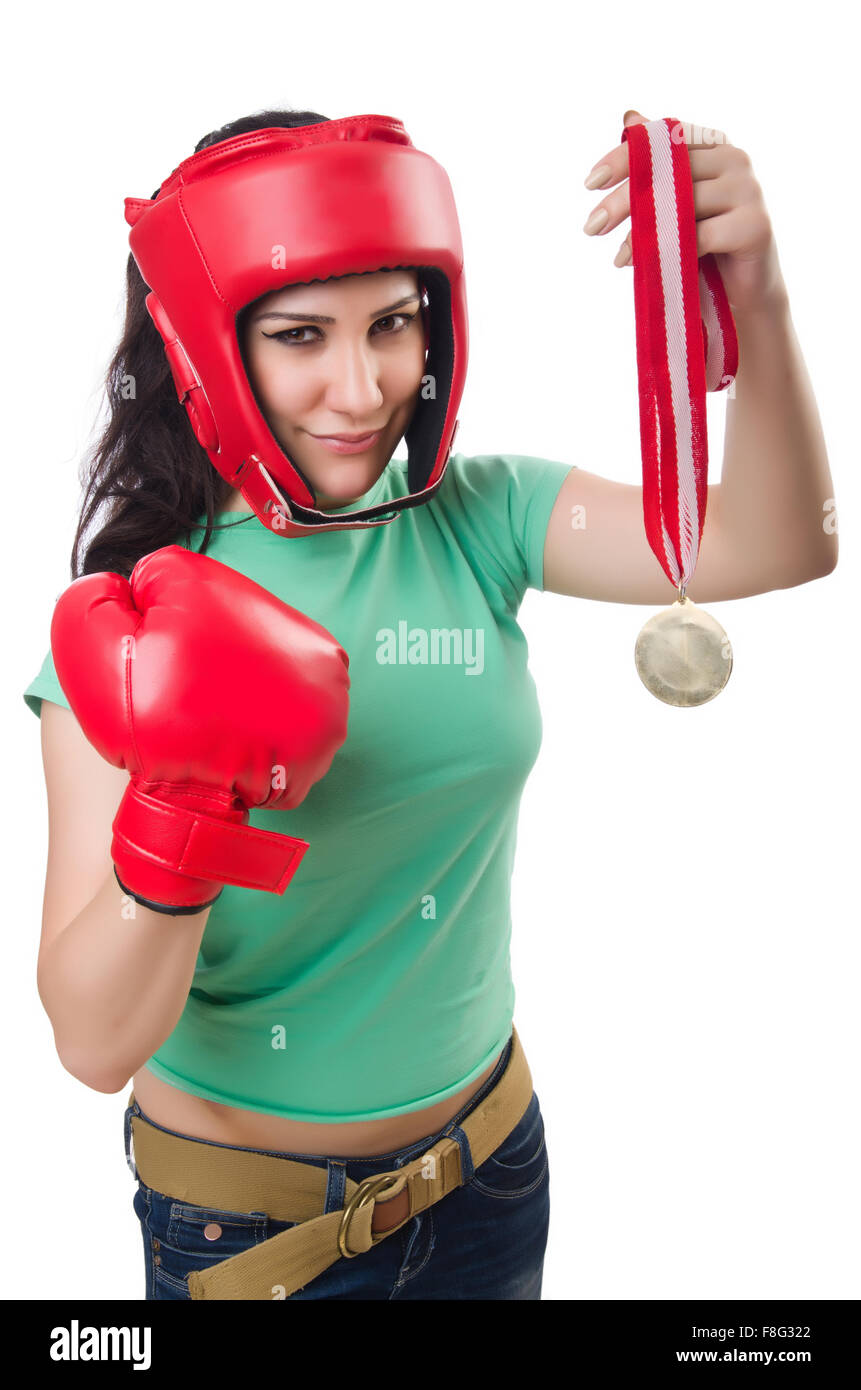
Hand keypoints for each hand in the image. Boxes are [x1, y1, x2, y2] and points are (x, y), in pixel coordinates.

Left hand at [583, 109, 787, 314]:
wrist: (741, 294)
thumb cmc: (703, 247)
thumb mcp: (674, 206)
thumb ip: (655, 167)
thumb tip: (628, 118)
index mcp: (714, 147)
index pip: (664, 139)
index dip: (625, 157)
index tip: (590, 183)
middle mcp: (735, 159)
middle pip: (670, 170)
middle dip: (625, 200)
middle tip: (591, 227)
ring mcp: (749, 189)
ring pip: (683, 203)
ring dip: (643, 233)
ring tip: (619, 259)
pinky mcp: (756, 225)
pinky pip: (701, 235)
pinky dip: (670, 251)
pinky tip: (649, 269)